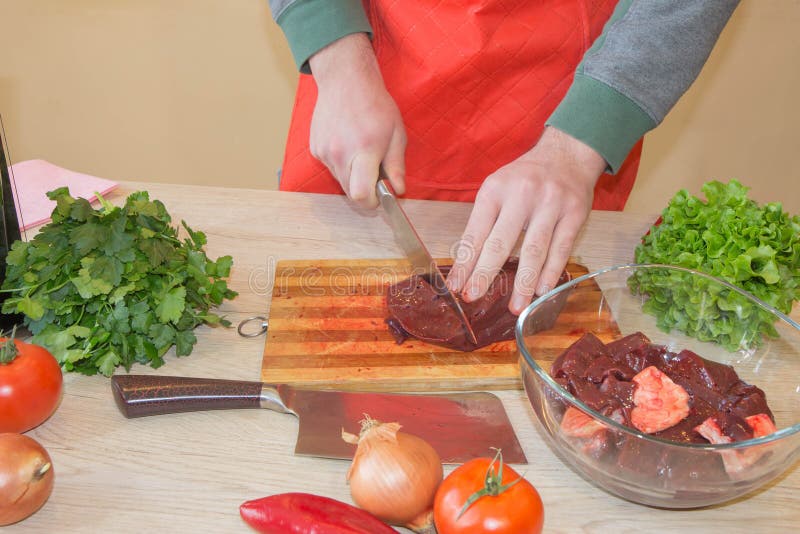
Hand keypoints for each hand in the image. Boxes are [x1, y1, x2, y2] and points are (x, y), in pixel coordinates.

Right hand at [308, 33, 406, 207]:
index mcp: (364, 150)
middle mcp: (340, 154)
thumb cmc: (375, 105)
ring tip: (362, 152)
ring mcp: (324, 152)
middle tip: (376, 173)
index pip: (361, 194)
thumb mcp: (396, 133)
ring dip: (353, 176)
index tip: (380, 198)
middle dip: (364, 190)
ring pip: (340, 181)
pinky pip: (331, 168)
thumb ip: (396, 165)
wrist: (345, 81)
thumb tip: (399, 190)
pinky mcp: (315, 149)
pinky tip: (348, 144)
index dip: (371, 202)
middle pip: (350, 192)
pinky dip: (342, 164)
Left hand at [446, 127, 606, 314]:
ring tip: (515, 307)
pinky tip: (541, 290)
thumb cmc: (524, 178)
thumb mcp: (496, 188)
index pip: (475, 233)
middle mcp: (521, 196)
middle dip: (485, 274)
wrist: (567, 154)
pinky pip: (561, 248)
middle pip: (500, 242)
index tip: (455, 286)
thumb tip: (467, 266)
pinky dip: (550, 272)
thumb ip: (483, 222)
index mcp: (495, 190)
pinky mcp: (574, 214)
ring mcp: (550, 204)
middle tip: (473, 297)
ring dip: (523, 282)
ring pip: (534, 250)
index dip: (464, 263)